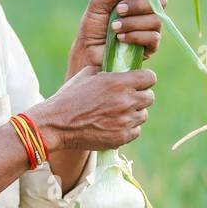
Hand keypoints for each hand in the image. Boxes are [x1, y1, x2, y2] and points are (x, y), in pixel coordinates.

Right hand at [34, 65, 156, 151]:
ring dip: (134, 112)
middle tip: (127, 97)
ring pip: (143, 115)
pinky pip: (136, 130)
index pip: (150, 77)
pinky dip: (128, 128)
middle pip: (150, 97)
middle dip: (140, 95)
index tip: (138, 81)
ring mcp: (125, 121)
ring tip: (118, 112)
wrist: (56, 124)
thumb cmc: (70, 96)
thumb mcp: (89, 74)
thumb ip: (110, 71)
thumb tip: (123, 69)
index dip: (144, 78)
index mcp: (118, 82)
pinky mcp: (121, 137)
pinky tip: (115, 124)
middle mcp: (125, 101)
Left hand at [70, 0, 165, 70]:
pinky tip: (120, 39)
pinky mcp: (151, 46)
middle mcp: (147, 10)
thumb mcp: (98, 4)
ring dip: (133, 22)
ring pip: (156, 19)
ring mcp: (151, 28)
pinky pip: (153, 37)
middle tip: (119, 9)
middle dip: (139, 4)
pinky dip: (135, 36)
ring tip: (114, 27)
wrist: (88, 52)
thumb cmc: (93, 26)